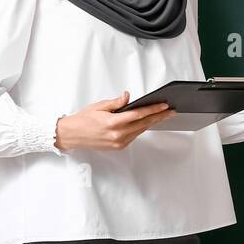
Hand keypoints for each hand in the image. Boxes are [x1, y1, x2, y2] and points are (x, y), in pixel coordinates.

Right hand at [54, 91, 174, 150]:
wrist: (71, 135)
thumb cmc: (83, 119)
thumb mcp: (99, 106)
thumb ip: (116, 102)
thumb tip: (128, 96)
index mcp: (113, 123)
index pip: (138, 114)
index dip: (153, 110)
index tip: (164, 106)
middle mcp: (117, 134)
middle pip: (144, 123)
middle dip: (159, 116)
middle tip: (171, 111)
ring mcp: (119, 142)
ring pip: (140, 130)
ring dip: (152, 122)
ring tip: (163, 115)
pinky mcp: (118, 146)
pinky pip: (134, 136)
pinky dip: (141, 128)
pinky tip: (147, 122)